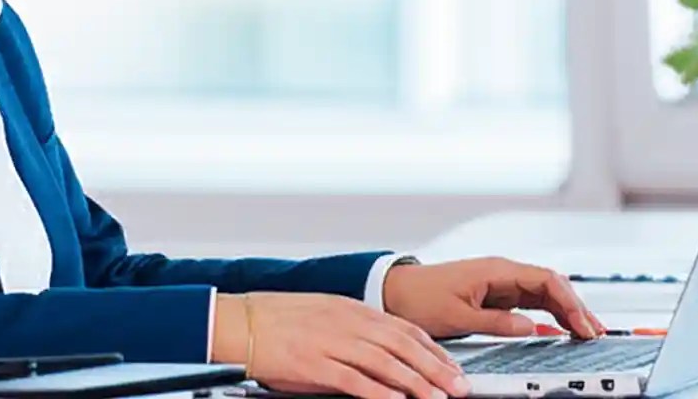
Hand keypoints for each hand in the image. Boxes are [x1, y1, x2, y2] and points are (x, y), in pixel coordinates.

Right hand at [212, 292, 471, 398]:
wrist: (239, 321)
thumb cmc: (278, 319)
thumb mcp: (324, 315)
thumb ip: (355, 330)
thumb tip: (385, 353)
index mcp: (352, 308)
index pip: (404, 328)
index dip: (433, 349)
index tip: (453, 366)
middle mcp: (347, 321)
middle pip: (403, 345)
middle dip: (436, 368)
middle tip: (459, 386)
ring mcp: (331, 341)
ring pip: (385, 362)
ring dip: (416, 382)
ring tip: (437, 398)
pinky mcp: (313, 363)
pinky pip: (353, 379)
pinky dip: (378, 391)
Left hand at [381, 257, 605, 340]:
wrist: (396, 291)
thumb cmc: (420, 297)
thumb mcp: (457, 316)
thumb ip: (495, 323)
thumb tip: (531, 329)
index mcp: (496, 270)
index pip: (545, 280)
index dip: (569, 301)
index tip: (583, 324)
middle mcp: (502, 272)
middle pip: (551, 285)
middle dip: (576, 307)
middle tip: (594, 333)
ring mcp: (501, 283)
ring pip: (544, 293)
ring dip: (566, 311)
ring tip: (586, 333)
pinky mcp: (496, 295)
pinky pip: (530, 302)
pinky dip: (549, 314)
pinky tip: (561, 328)